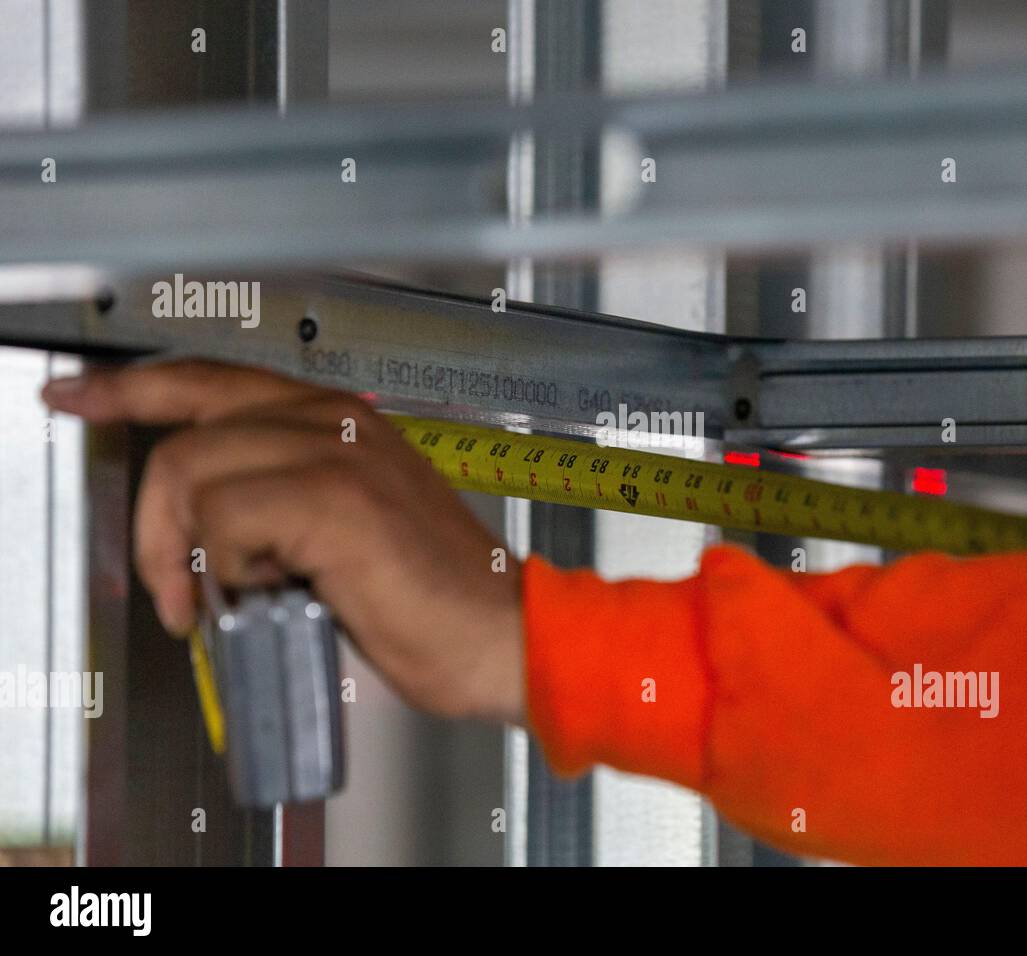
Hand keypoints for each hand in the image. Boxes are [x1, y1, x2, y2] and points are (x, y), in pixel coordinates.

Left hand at [42, 360, 524, 723]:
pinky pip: (225, 518)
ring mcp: (337, 450)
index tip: (75, 397)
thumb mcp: (341, 527)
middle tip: (176, 591)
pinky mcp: (335, 496)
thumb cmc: (428, 596)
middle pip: (183, 434)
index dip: (131, 388)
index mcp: (336, 419)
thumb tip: (195, 524)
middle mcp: (334, 419)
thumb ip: (276, 497)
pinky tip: (278, 590)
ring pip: (194, 473)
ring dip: (194, 554)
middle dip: (154, 525)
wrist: (497, 634)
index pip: (211, 381)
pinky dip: (233, 569)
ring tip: (237, 600)